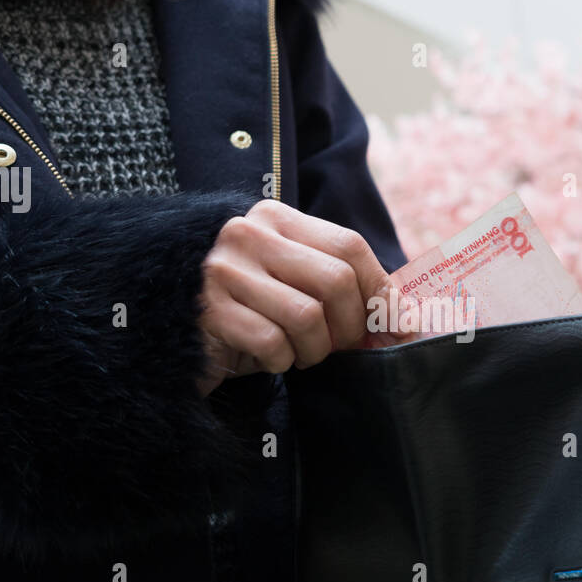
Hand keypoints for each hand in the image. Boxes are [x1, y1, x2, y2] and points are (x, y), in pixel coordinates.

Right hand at [197, 199, 393, 393]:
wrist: (170, 331)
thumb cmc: (248, 311)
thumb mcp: (294, 284)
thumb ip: (342, 287)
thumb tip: (410, 318)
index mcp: (275, 219)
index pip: (349, 246)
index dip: (381, 290)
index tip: (396, 324)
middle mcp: (247, 235)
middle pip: (337, 281)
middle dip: (350, 326)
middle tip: (340, 347)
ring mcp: (223, 271)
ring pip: (308, 317)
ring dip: (314, 351)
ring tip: (299, 354)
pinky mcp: (208, 311)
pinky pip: (272, 344)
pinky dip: (280, 362)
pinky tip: (266, 359)